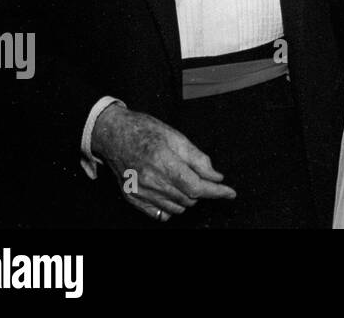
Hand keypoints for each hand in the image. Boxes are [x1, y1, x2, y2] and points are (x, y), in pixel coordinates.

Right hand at [91, 104, 235, 221]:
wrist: (113, 134)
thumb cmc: (145, 131)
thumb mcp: (177, 137)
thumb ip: (198, 159)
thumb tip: (216, 177)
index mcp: (163, 162)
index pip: (196, 187)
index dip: (217, 192)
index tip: (230, 193)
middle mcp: (150, 181)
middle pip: (189, 199)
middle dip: (201, 190)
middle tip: (200, 176)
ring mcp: (140, 192)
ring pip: (176, 208)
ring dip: (187, 198)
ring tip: (182, 180)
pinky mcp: (132, 198)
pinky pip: (159, 214)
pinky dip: (170, 207)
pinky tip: (170, 192)